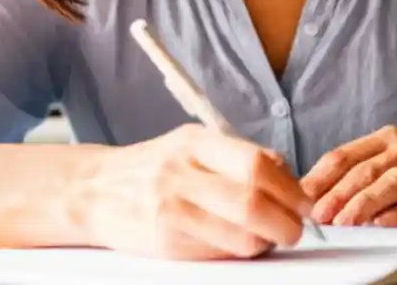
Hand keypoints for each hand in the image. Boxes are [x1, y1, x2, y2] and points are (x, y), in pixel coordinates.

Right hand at [72, 123, 312, 259]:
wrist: (92, 191)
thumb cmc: (150, 168)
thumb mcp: (188, 146)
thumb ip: (237, 156)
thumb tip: (289, 176)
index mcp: (192, 142)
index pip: (256, 164)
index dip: (291, 189)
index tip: (305, 203)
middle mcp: (180, 173)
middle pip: (253, 203)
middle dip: (287, 223)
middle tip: (294, 229)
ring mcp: (170, 210)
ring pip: (243, 238)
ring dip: (265, 243)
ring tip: (262, 237)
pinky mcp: (165, 243)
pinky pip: (220, 255)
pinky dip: (237, 252)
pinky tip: (232, 242)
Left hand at [301, 125, 396, 228]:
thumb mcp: (382, 186)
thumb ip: (350, 186)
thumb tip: (306, 201)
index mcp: (386, 139)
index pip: (344, 155)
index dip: (320, 178)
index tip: (302, 200)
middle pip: (365, 169)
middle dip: (338, 195)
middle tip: (321, 217)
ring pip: (393, 181)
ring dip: (365, 203)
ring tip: (346, 222)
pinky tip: (382, 224)